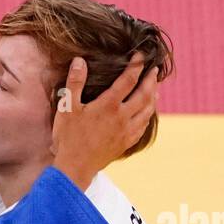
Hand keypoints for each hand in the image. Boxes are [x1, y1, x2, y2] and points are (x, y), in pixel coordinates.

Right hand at [51, 54, 157, 189]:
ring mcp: (127, 131)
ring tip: (156, 89)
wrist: (75, 167)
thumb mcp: (67, 107)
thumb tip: (80, 61)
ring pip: (148, 111)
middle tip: (155, 70)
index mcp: (109, 105)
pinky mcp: (126, 143)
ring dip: (154, 97)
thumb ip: (75, 82)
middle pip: (144, 94)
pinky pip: (143, 126)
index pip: (128, 80)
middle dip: (151, 80)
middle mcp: (122, 117)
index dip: (136, 66)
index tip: (141, 55)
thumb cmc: (69, 136)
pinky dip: (148, 115)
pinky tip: (147, 113)